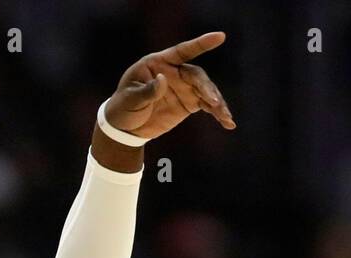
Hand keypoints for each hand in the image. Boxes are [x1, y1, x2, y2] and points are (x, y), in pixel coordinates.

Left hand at [106, 31, 234, 139]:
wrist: (124, 128)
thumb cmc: (123, 108)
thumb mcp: (130, 99)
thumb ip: (146, 91)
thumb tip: (163, 80)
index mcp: (158, 64)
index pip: (182, 51)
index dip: (201, 44)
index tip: (220, 37)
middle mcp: (175, 72)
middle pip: (197, 76)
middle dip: (207, 88)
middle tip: (213, 102)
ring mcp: (184, 88)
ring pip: (206, 91)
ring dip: (217, 103)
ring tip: (225, 117)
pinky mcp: (189, 103)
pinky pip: (207, 106)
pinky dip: (217, 113)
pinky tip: (227, 123)